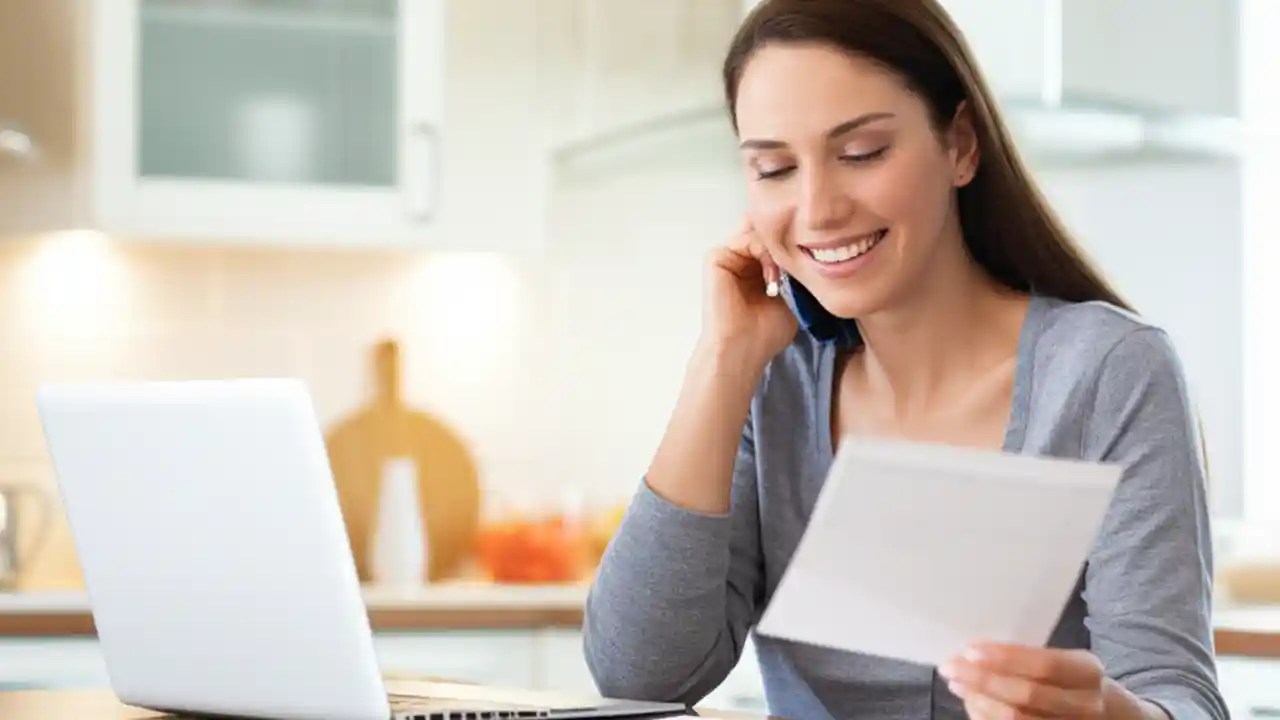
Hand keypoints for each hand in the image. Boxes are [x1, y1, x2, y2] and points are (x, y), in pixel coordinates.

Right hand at [700, 219, 796, 366]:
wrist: (743, 350)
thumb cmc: (765, 332)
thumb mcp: (790, 295)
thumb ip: (793, 270)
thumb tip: (807, 244)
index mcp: (755, 266)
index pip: (776, 237)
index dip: (795, 240)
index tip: (813, 257)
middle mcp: (739, 258)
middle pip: (766, 229)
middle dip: (786, 240)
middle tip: (799, 263)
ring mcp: (727, 255)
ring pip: (759, 231)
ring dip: (777, 249)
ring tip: (782, 278)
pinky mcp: (715, 257)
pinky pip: (746, 239)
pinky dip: (764, 253)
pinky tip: (771, 278)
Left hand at [940, 644, 1107, 719]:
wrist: (1104, 713)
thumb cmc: (1069, 678)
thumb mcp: (1062, 662)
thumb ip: (1026, 657)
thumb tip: (973, 651)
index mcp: (1086, 671)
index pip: (1044, 664)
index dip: (1006, 658)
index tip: (969, 650)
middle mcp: (1084, 703)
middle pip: (1028, 695)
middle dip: (984, 680)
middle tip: (950, 667)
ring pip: (1018, 718)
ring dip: (980, 701)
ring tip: (956, 684)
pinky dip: (987, 717)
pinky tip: (972, 705)